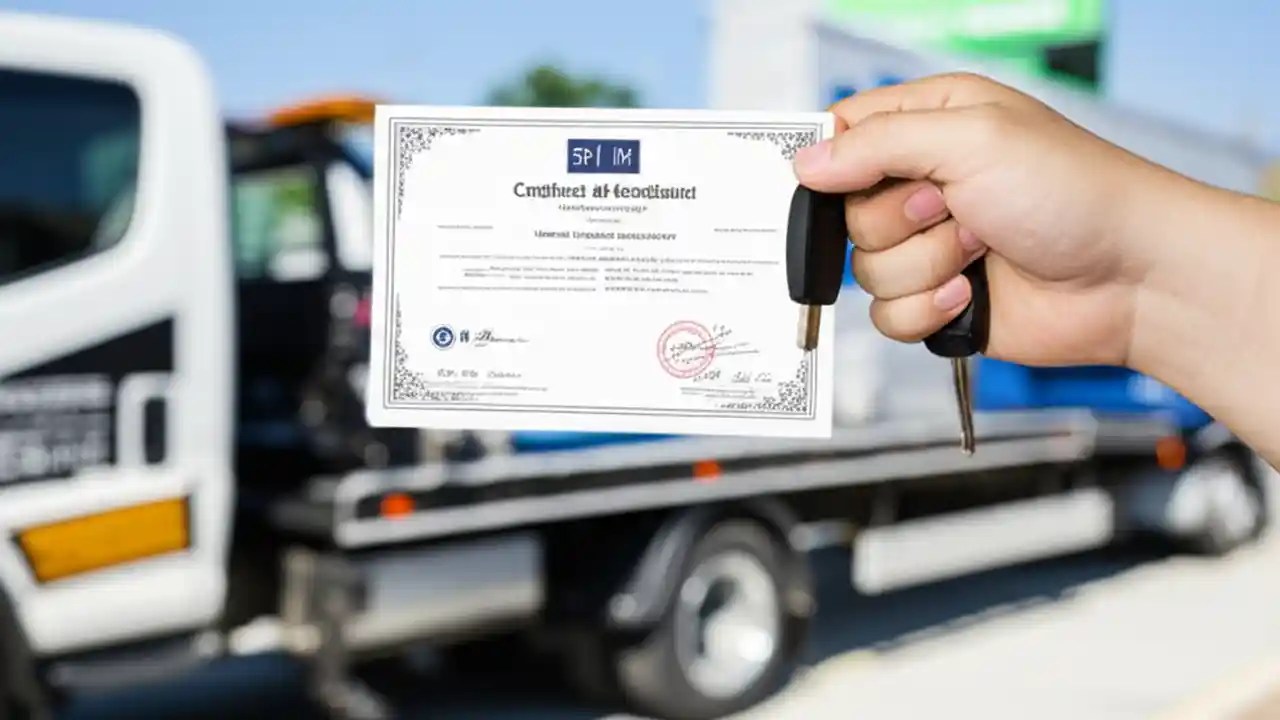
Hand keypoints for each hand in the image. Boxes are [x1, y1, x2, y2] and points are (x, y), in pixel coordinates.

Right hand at [792, 72, 1185, 367]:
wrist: (1131, 279)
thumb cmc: (1074, 192)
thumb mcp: (970, 139)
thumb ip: (877, 144)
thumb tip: (806, 163)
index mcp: (930, 123)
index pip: (842, 133)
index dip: (832, 161)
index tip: (848, 179)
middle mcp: (924, 182)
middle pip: (846, 213)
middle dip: (901, 219)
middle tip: (956, 207)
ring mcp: (930, 245)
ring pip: (864, 270)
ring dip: (924, 265)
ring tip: (980, 249)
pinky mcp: (938, 299)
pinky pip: (886, 317)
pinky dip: (927, 309)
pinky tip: (975, 292)